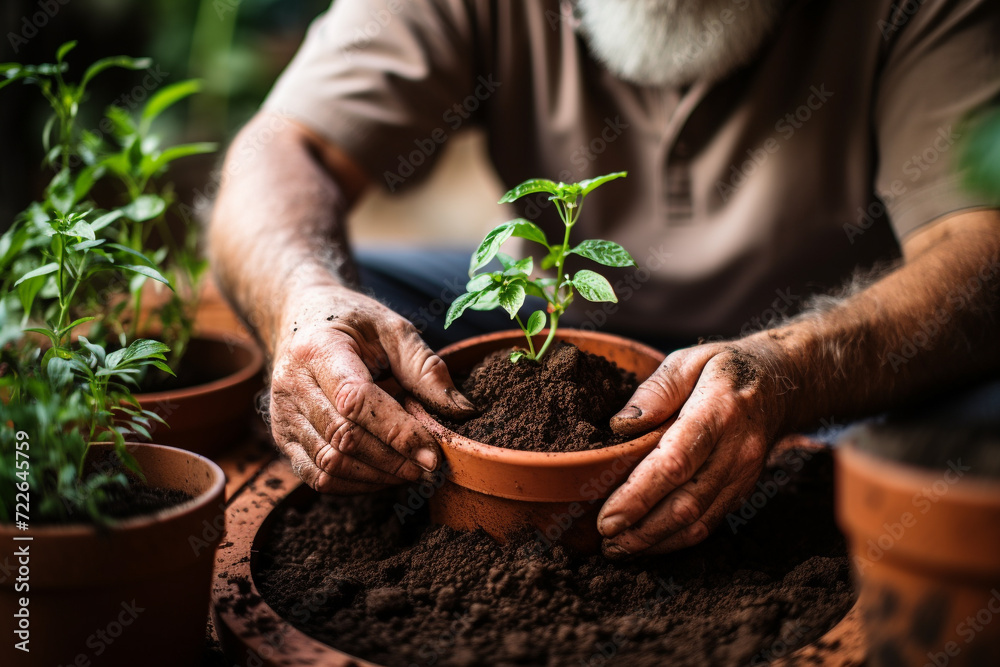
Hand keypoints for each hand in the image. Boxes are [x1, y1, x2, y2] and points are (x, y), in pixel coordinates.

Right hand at [268, 284, 475, 493]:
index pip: (356, 401)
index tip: (433, 453)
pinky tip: (383, 475)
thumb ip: (427, 368)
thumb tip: (463, 412)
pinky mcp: (283, 438)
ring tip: (411, 471)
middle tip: (430, 466)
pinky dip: (355, 485)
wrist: (302, 318)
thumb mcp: (394, 329)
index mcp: (319, 349)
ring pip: (330, 465)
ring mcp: (282, 415)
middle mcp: (291, 384)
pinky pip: (317, 477)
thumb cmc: (354, 323)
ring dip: (377, 477)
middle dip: (393, 460)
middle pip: (344, 439)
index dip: (397, 432)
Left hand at [597, 339, 786, 557]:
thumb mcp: (687, 359)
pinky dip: (676, 539)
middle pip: (686, 502)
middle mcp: (736, 449)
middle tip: (604, 540)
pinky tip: (647, 542)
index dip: (639, 495)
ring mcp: (744, 474)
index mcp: (718, 411)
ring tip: (618, 548)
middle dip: (641, 530)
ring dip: (656, 542)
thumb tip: (621, 426)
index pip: (676, 463)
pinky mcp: (743, 490)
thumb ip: (655, 390)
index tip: (607, 516)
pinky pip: (710, 522)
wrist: (782, 383)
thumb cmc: (723, 368)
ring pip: (699, 521)